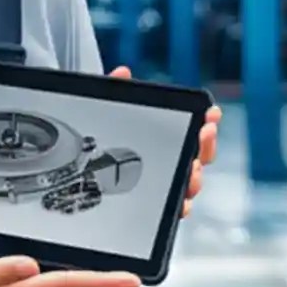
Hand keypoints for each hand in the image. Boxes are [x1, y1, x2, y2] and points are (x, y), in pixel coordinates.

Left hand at [107, 67, 220, 218]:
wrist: (74, 178)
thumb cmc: (97, 143)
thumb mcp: (104, 114)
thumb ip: (114, 93)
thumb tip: (122, 73)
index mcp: (163, 143)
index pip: (193, 134)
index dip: (206, 123)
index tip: (211, 113)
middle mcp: (167, 167)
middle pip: (199, 159)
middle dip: (206, 146)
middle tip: (204, 133)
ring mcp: (161, 189)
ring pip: (189, 186)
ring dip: (196, 177)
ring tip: (192, 169)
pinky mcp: (152, 211)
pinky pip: (172, 213)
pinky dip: (180, 208)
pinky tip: (180, 202)